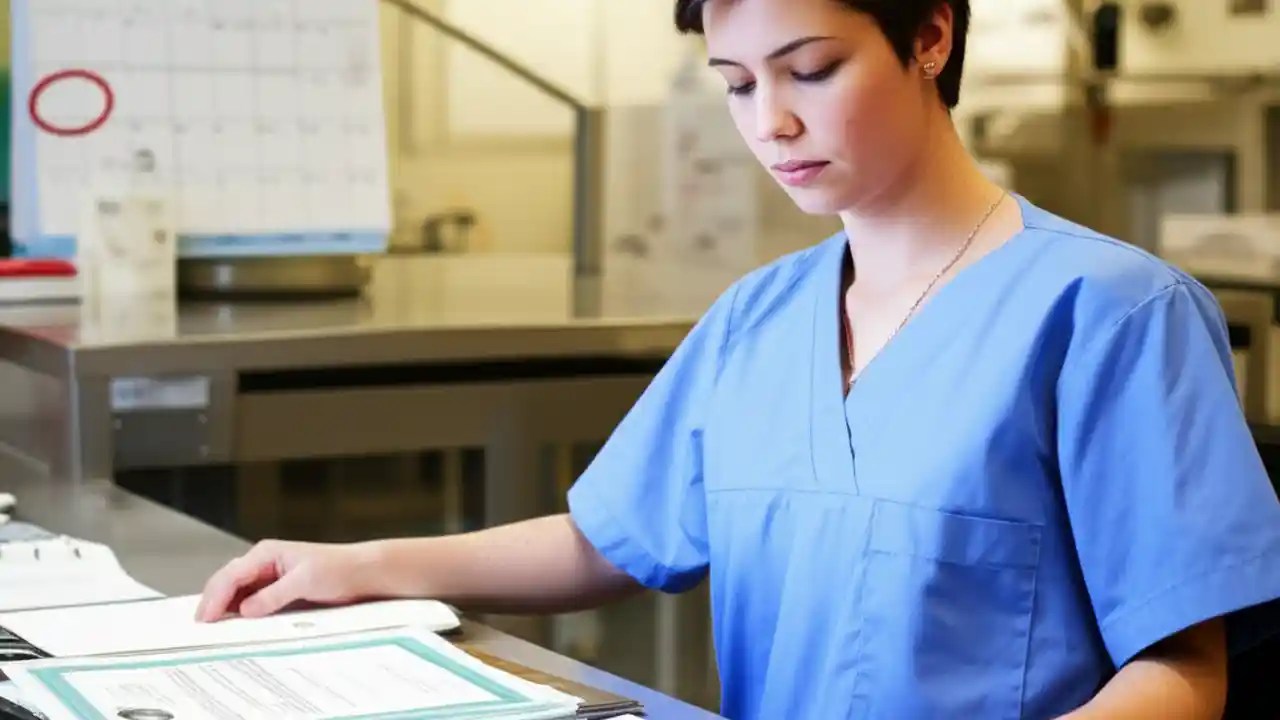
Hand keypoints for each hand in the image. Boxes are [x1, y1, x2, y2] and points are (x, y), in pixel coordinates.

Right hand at [194, 540, 382, 621]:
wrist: (361, 572)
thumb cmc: (337, 568)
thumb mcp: (305, 581)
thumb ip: (273, 595)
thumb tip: (245, 610)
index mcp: (266, 553)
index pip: (231, 575)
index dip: (215, 597)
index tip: (206, 618)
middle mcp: (263, 562)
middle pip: (227, 582)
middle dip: (212, 602)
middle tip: (201, 627)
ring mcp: (268, 576)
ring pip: (235, 592)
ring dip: (223, 608)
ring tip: (212, 629)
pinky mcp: (275, 590)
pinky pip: (250, 600)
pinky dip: (238, 611)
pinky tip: (235, 625)